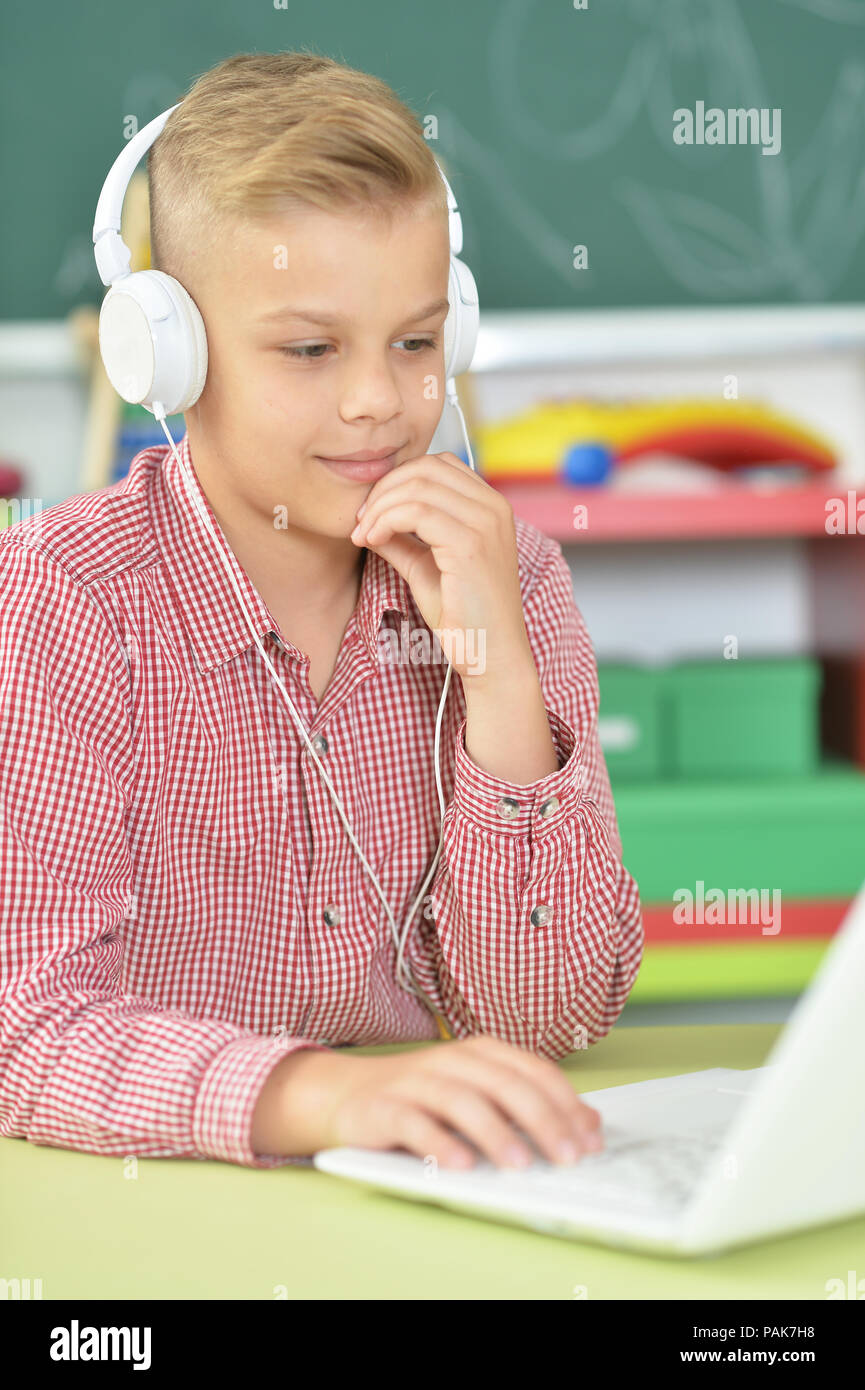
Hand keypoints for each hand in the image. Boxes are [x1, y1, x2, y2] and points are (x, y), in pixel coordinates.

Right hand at [257, 1035, 603, 1168]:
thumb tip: (590, 1123)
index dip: (566, 1104)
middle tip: (568, 1157)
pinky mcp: (384, 1108)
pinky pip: (414, 1123)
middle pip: (505, 1084)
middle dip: (542, 1121)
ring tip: (521, 1165)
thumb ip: (530, 1103)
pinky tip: (461, 1166)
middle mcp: (452, 1060)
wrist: (347, 1094)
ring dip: (496, 1133)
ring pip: (463, 1100)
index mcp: (482, 1052)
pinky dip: (440, 1144)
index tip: (590, 1140)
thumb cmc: (424, 1097)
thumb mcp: (481, 1093)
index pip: (534, 1071)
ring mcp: (417, 1081)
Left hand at [349, 452, 532, 685]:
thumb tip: (368, 521)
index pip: (438, 465)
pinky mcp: (471, 544)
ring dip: (379, 507)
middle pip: (426, 467)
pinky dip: (385, 521)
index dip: (397, 480)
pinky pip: (416, 511)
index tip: (371, 512)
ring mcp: (485, 522)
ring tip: (363, 534)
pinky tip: (372, 541)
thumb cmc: (463, 618)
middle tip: (360, 521)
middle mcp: (494, 506)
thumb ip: (402, 541)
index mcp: (490, 507)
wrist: (490, 656)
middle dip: (384, 489)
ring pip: (418, 485)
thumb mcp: (425, 568)